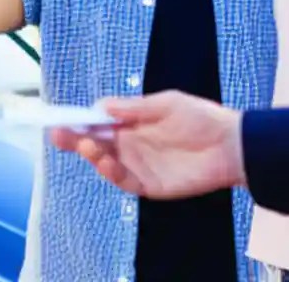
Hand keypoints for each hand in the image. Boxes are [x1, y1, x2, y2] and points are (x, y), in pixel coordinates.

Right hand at [49, 91, 244, 198]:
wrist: (231, 145)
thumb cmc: (200, 118)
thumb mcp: (165, 104)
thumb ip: (133, 108)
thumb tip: (100, 106)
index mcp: (131, 124)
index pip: (98, 123)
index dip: (78, 121)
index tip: (60, 117)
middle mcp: (130, 145)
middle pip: (95, 144)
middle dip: (74, 139)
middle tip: (57, 134)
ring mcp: (138, 166)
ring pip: (106, 163)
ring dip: (92, 155)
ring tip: (86, 145)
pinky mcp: (149, 186)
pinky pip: (124, 181)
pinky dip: (111, 173)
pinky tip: (105, 162)